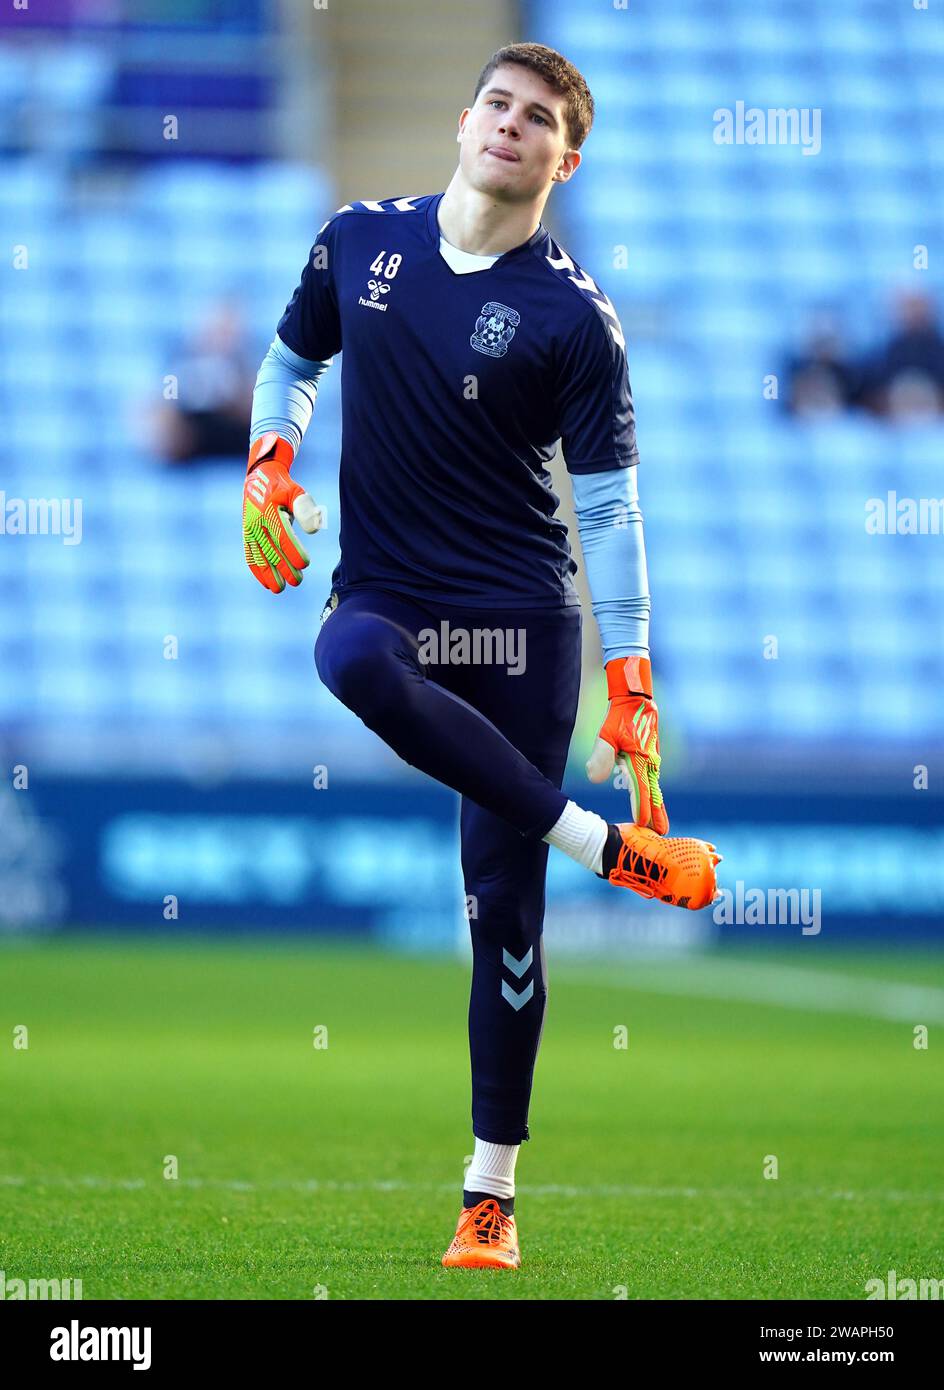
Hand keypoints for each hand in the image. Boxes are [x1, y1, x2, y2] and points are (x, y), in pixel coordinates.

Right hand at [243, 432, 324, 592]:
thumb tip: (313, 531)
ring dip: (269, 574)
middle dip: (284, 568)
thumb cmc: (284, 487)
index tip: (305, 564)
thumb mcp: (297, 492)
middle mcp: (257, 521)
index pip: (283, 535)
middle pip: (271, 550)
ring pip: (259, 556)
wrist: (260, 477)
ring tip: (280, 589)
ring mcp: (249, 529)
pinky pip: (250, 555)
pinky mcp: (246, 534)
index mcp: (269, 510)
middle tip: (297, 581)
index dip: (293, 552)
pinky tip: (267, 584)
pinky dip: (257, 571)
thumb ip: (305, 509)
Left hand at [586, 656, 668, 834]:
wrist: (635, 697)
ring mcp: (652, 759)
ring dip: (654, 804)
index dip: (644, 811)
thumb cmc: (620, 715)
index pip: (643, 793)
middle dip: (656, 814)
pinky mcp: (649, 754)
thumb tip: (594, 780)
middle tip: (661, 834)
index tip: (645, 828)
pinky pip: (650, 777)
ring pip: (653, 786)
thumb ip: (601, 757)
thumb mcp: (606, 735)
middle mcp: (650, 763)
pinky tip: (646, 795)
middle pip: (654, 794)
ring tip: (656, 822)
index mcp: (641, 762)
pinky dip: (650, 790)